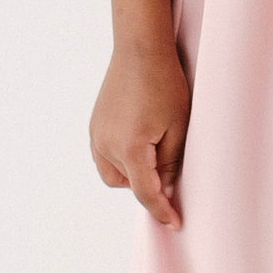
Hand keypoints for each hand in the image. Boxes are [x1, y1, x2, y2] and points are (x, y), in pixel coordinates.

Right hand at [89, 44, 190, 227]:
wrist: (140, 49)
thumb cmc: (165, 84)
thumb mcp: (178, 127)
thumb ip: (170, 163)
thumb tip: (163, 188)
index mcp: (129, 149)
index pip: (146, 193)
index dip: (161, 211)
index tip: (175, 224)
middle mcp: (106, 145)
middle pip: (126, 185)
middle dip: (145, 186)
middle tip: (168, 171)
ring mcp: (96, 134)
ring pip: (112, 173)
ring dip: (131, 173)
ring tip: (154, 154)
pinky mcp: (94, 124)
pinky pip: (105, 155)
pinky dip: (121, 158)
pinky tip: (139, 142)